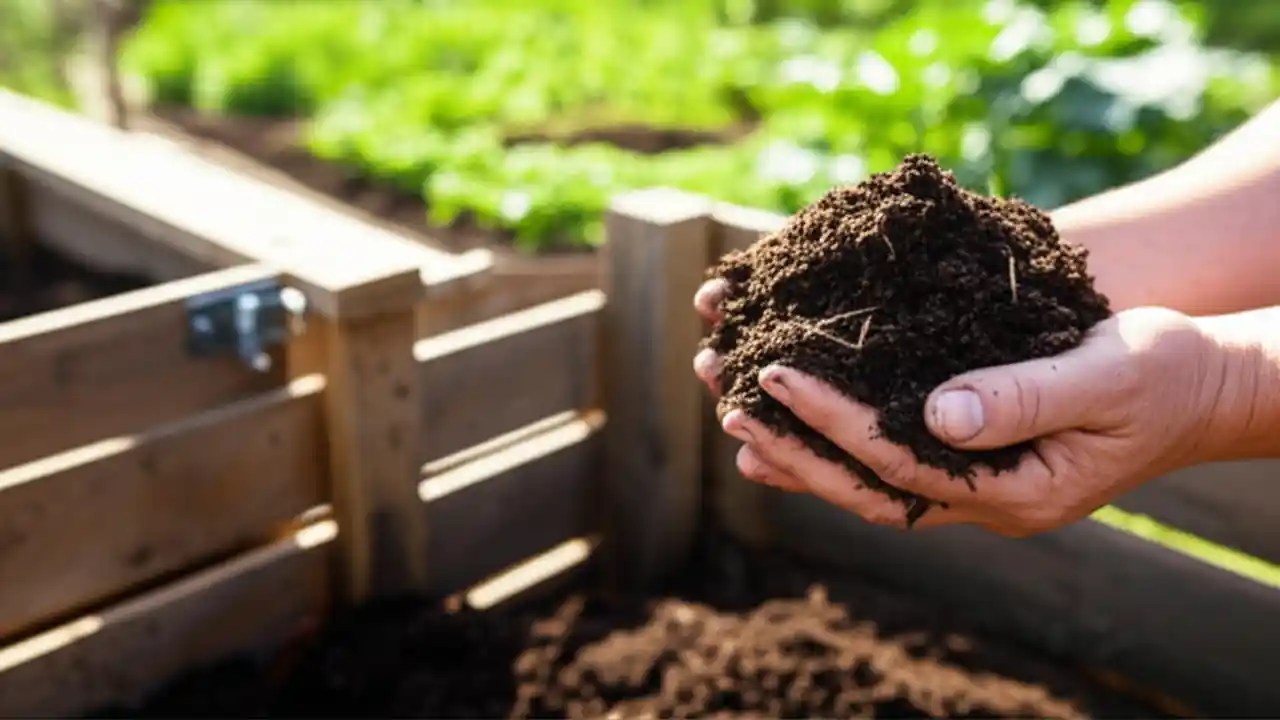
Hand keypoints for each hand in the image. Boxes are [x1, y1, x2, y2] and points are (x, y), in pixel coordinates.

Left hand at [695, 279, 1226, 536]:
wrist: (1203, 390)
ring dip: (803, 456)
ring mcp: (978, 488)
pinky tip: (794, 427)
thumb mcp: (1107, 374)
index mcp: (1016, 489)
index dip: (832, 421)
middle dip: (794, 450)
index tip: (777, 375)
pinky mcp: (975, 460)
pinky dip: (840, 447)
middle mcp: (987, 502)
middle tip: (728, 405)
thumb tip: (938, 413)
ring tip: (737, 422)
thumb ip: (1026, 396)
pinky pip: (892, 462)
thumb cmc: (1164, 374)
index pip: (900, 462)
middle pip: (869, 488)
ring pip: (872, 483)